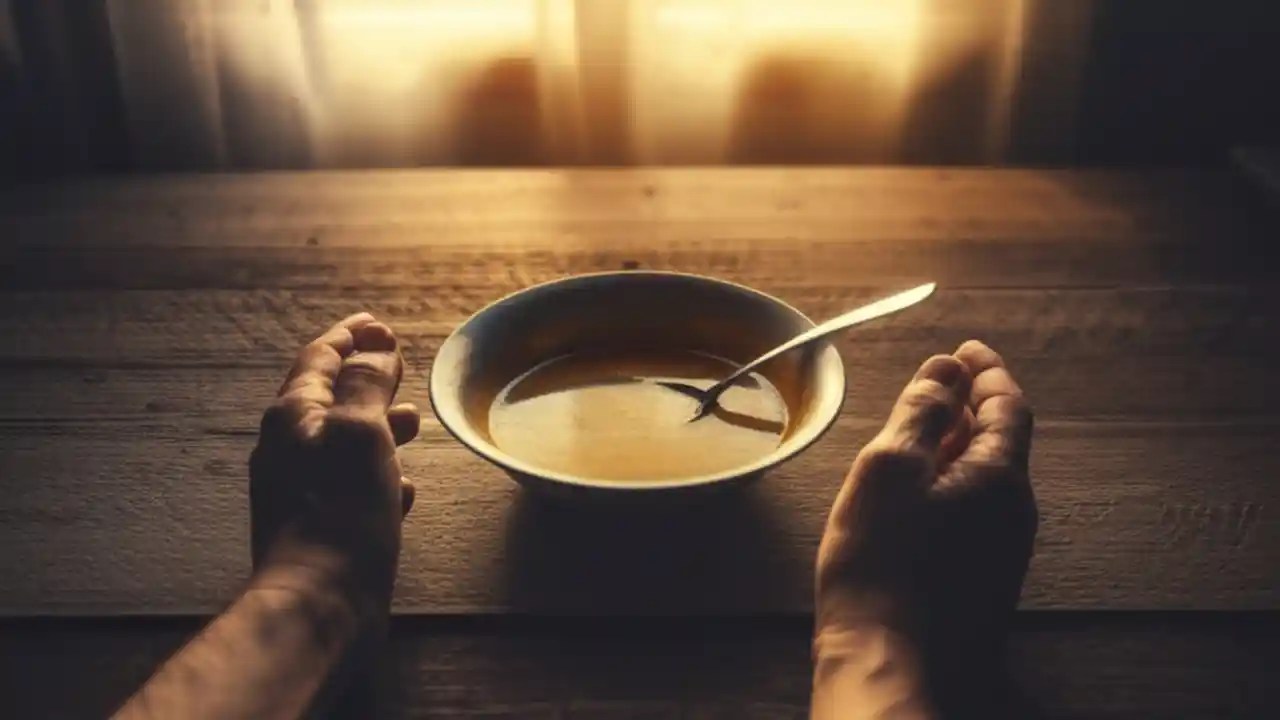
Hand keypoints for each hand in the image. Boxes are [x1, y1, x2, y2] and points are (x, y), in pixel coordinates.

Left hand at [248, 313, 420, 620]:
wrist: (319, 601)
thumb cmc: (340, 512)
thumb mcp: (361, 433)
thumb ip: (368, 385)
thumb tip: (375, 348)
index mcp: (292, 416)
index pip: (320, 357)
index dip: (352, 337)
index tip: (379, 324)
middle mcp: (289, 448)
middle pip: (329, 398)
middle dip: (368, 379)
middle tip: (400, 365)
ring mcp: (301, 490)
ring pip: (343, 443)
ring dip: (378, 426)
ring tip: (413, 423)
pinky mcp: (320, 527)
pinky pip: (350, 487)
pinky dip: (378, 476)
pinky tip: (405, 488)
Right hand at [814, 341, 1035, 705]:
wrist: (889, 661)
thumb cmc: (882, 562)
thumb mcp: (891, 468)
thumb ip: (923, 412)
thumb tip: (949, 370)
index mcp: (1000, 477)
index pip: (1007, 406)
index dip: (986, 372)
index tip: (965, 349)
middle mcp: (1013, 513)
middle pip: (1002, 442)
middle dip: (971, 407)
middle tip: (939, 384)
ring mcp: (1001, 552)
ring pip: (986, 479)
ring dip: (959, 447)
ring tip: (920, 434)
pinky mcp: (980, 581)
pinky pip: (973, 513)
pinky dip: (951, 484)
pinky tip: (916, 495)